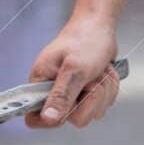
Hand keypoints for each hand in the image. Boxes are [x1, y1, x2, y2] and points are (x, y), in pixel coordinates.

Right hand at [24, 14, 121, 128]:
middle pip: (72, 118)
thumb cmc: (85, 40)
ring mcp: (72, 93)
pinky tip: (104, 71)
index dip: (53, 119)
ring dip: (103, 91)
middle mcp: (53, 92)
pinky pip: (101, 104)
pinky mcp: (86, 92)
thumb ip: (61, 95)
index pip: (35, 118)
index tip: (71, 104)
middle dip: (90, 98)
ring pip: (91, 112)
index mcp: (40, 84)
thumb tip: (47, 119)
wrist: (100, 25)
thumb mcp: (74, 68)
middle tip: (91, 77)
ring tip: (99, 70)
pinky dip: (108, 88)